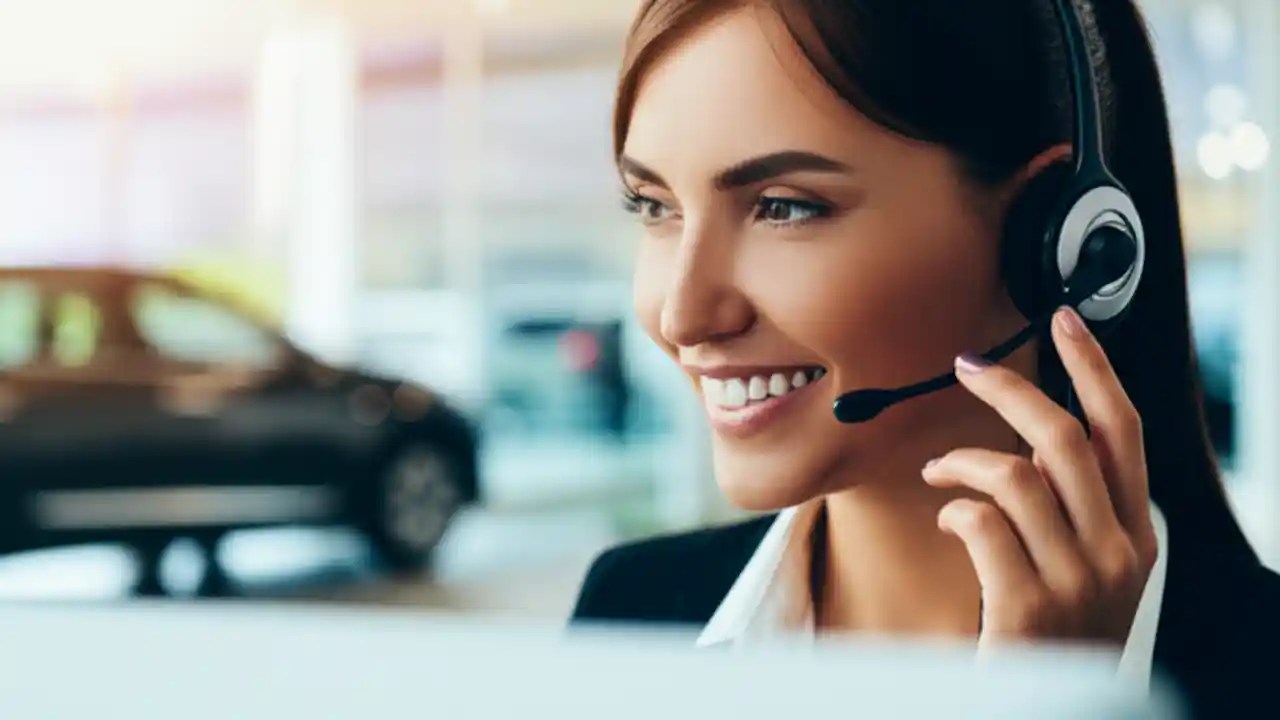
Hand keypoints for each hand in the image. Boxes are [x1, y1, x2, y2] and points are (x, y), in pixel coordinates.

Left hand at [920, 306, 1158, 649]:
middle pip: (1064, 438)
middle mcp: (1117, 553)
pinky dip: (954, 510)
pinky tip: (949, 523)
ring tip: (939, 470)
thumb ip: (1071, 507)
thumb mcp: (1088, 569)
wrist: (1045, 712)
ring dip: (962, 459)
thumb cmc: (1054, 634)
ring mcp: (1076, 581)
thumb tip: (1027, 440)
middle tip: (969, 366)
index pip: (1122, 430)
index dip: (1094, 367)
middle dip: (1011, 388)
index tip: (1065, 320)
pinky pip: (979, 522)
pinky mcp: (1026, 606)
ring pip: (1013, 474)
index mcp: (1135, 534)